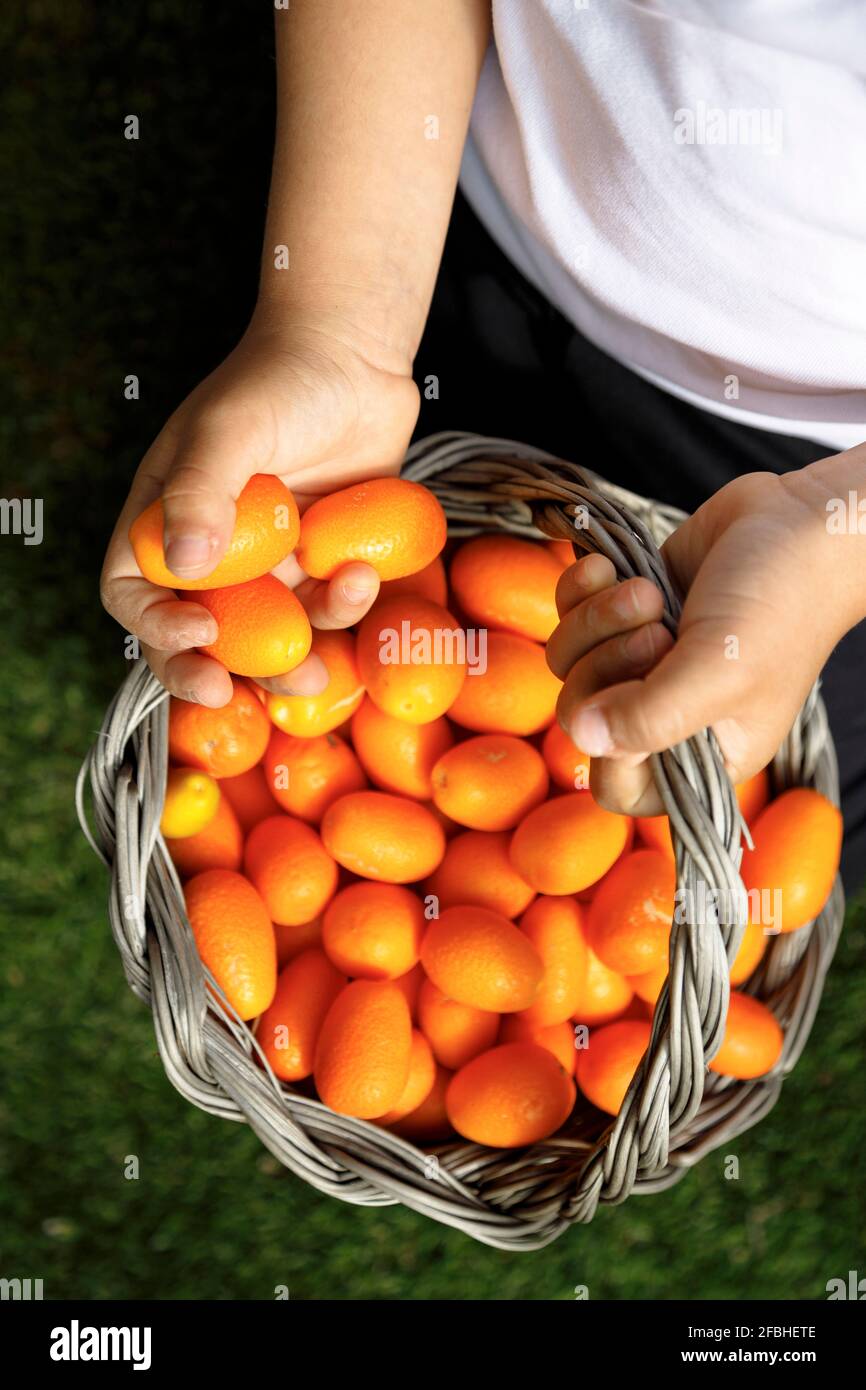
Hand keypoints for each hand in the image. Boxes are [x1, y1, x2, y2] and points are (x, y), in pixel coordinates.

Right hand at [100, 316, 419, 705]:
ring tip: (316, 673)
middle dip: (210, 671)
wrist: (356, 358)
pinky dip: (343, 606)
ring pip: (267, 634)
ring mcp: (269, 560)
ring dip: (287, 663)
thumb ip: (200, 493)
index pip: (134, 590)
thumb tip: (183, 567)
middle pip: (196, 631)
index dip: (154, 625)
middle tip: (232, 695)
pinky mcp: (321, 562)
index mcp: (164, 516)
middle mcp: (212, 548)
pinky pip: (326, 607)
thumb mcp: (229, 428)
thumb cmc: (281, 379)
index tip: (197, 634)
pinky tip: (362, 575)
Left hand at [549, 464, 865, 814]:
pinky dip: (580, 589)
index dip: (610, 750)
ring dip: (596, 620)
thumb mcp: (720, 671)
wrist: (798, 520)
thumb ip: (650, 716)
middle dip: (605, 665)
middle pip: (581, 716)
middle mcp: (665, 713)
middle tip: (658, 632)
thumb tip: (581, 736)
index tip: (633, 697)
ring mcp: (641, 660)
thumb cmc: (779, 602)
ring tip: (647, 594)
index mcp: (702, 753)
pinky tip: (609, 567)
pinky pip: (568, 614)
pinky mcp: (624, 611)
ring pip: (568, 661)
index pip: (622, 789)